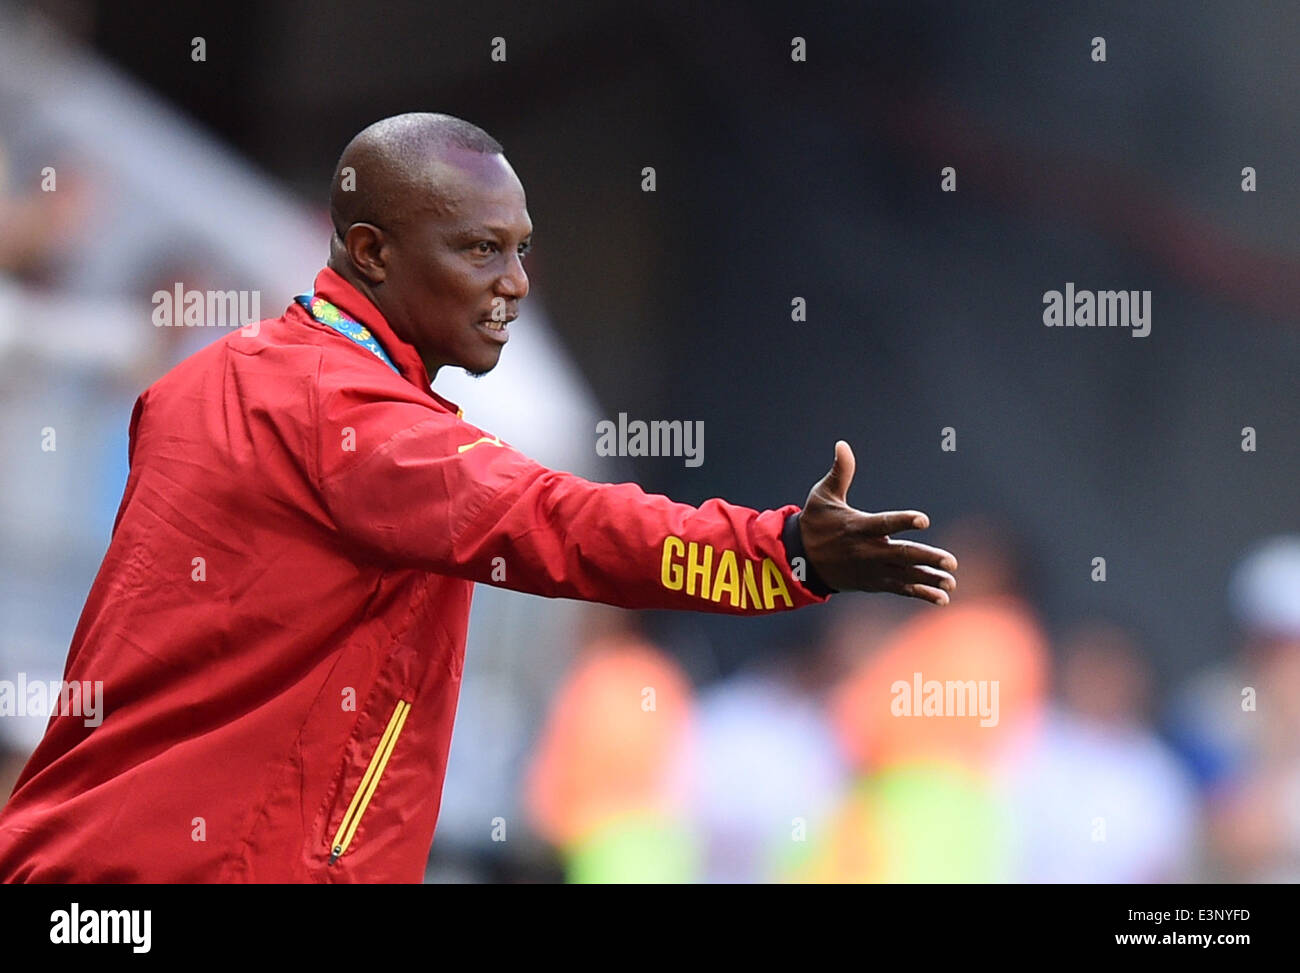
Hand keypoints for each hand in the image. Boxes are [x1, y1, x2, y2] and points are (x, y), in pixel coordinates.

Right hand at [799, 441, 957, 604]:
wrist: (799, 561)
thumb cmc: (815, 523)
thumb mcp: (822, 496)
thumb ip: (839, 473)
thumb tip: (842, 445)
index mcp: (857, 527)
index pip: (884, 524)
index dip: (904, 521)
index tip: (924, 519)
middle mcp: (866, 551)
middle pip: (901, 554)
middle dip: (927, 558)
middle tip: (951, 561)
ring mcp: (871, 569)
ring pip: (904, 575)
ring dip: (929, 579)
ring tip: (951, 583)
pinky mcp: (874, 582)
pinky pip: (900, 589)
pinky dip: (920, 593)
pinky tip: (941, 599)